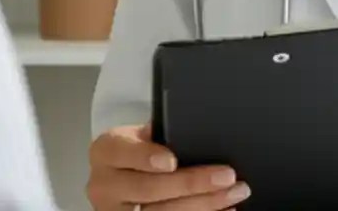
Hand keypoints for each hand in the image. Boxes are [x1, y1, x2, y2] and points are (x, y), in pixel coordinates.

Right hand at [86, 123, 250, 209]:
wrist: (122, 173)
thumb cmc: (141, 149)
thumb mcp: (144, 134)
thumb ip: (164, 134)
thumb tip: (203, 135)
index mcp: (105, 152)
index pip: (121, 152)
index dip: (146, 157)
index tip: (172, 161)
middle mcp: (104, 186)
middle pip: (147, 189)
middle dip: (191, 184)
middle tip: (226, 176)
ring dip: (202, 205)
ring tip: (233, 194)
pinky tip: (223, 210)